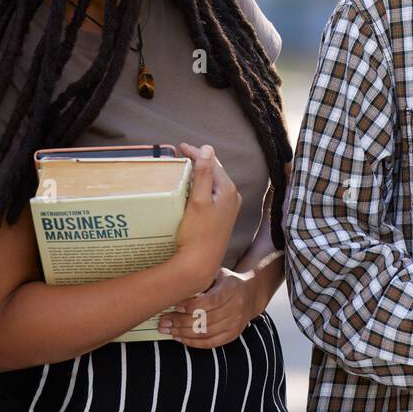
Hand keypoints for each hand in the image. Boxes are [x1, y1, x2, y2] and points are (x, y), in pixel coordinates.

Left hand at [159, 267, 256, 348]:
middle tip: (163, 321)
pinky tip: (179, 338)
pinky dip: (193, 342)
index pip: (212, 301)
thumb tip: (174, 287)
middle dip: (181, 322)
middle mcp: (236, 307)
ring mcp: (235, 323)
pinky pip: (210, 343)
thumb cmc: (226, 283)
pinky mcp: (232, 335)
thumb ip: (201, 280)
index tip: (175, 306)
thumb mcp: (217, 274)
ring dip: (183, 333)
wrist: (250, 295)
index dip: (192, 306)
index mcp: (231, 289)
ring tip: (167, 330)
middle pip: (206, 319)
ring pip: (206, 333)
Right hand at [174, 142, 240, 292]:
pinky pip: (211, 195)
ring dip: (199, 175)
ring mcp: (228, 208)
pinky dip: (200, 188)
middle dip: (199, 162)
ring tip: (183, 169)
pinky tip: (190, 190)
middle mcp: (233, 197)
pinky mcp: (221, 218)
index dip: (196, 153)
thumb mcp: (197, 200)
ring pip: (213, 184)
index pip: (212, 163)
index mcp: (228, 190)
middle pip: (214, 172)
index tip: (180, 147)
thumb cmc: (197, 233)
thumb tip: (207, 148)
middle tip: (180, 155)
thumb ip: (203, 174)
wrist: (200, 264)